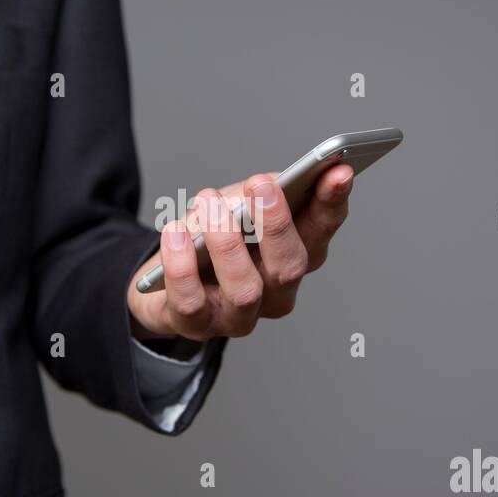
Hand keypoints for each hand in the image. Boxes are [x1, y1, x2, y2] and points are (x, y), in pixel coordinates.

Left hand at [127, 164, 353, 341]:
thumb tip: (273, 182)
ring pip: (244, 289)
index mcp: (294, 256)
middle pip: (290, 267)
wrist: (159, 280)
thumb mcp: (237, 206)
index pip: (321, 230)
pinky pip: (192, 301)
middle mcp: (275, 292)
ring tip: (210, 202)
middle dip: (277, 224)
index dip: (332, 202)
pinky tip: (176, 232)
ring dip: (227, 242)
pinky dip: (182, 264)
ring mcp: (239, 315)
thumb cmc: (208, 239)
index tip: (338, 171)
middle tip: (260, 184)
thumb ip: (260, 194)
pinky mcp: (198, 325)